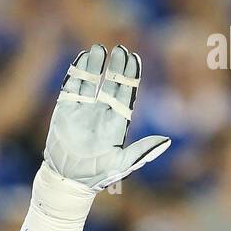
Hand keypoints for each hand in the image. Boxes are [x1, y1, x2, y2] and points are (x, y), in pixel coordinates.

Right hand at [42, 43, 169, 191]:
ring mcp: (82, 111)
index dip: (130, 75)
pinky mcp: (65, 111)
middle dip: (115, 67)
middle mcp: (100, 113)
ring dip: (94, 65)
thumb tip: (166, 141)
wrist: (68, 181)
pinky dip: (76, 73)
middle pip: (110, 83)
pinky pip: (71, 87)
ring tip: (98, 49)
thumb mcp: (122, 165)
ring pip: (90, 82)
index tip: (133, 58)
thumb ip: (142, 151)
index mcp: (116, 123)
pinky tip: (81, 59)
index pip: (125, 93)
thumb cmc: (96, 176)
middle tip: (119, 49)